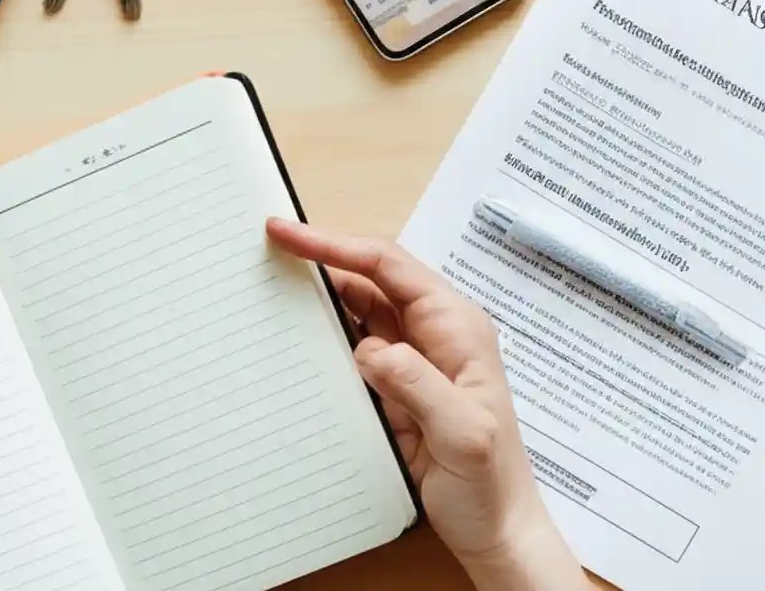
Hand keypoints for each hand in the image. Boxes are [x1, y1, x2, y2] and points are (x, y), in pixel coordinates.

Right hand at [266, 218, 591, 590]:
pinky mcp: (392, 386)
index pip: (389, 268)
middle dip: (321, 258)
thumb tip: (371, 348)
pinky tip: (295, 335)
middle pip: (369, 278)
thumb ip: (419, 385)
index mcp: (455, 328)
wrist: (496, 530)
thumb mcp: (462, 433)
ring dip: (319, 296)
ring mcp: (410, 359)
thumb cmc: (490, 483)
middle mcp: (433, 333)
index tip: (289, 235)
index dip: (336, 245)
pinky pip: (351, 347)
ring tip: (271, 283)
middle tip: (268, 249)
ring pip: (357, 309)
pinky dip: (322, 336)